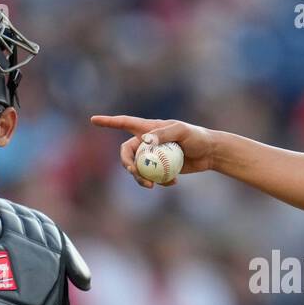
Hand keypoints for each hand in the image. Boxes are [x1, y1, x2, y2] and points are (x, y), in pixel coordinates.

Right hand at [90, 115, 217, 188]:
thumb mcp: (182, 131)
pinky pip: (152, 178)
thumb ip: (163, 134)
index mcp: (148, 128)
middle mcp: (148, 142)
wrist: (210, 153)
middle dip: (127, 164)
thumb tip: (145, 141)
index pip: (125, 123)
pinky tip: (174, 182)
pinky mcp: (161, 169)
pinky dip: (159, 182)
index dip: (108, 122)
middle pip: (126, 153)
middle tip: (135, 173)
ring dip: (141, 178)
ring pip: (137, 168)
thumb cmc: (197, 137)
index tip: (93, 119)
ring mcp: (154, 156)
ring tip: (153, 185)